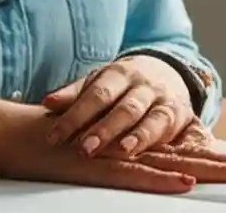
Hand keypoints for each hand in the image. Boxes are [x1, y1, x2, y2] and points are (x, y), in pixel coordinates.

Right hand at [0, 101, 225, 193]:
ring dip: (208, 171)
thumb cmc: (61, 150)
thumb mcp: (103, 162)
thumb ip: (131, 169)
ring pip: (173, 165)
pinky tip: (183, 183)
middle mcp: (138, 147)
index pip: (192, 158)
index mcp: (142, 147)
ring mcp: (120, 154)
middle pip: (193, 159)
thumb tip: (168, 181)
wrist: (20, 134)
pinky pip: (134, 174)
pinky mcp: (99, 165)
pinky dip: (160, 180)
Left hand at [42, 56, 194, 158]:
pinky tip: (139, 152)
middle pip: (123, 108)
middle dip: (104, 129)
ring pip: (149, 118)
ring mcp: (162, 99)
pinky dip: (153, 139)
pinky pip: (166, 127)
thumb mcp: (100, 84)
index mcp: (119, 73)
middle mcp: (143, 85)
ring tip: (119, 151)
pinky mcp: (178, 115)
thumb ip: (75, 95)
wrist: (167, 73)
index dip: (75, 116)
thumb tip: (47, 103)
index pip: (96, 95)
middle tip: (83, 148)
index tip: (54, 137)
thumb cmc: (122, 86)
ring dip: (134, 136)